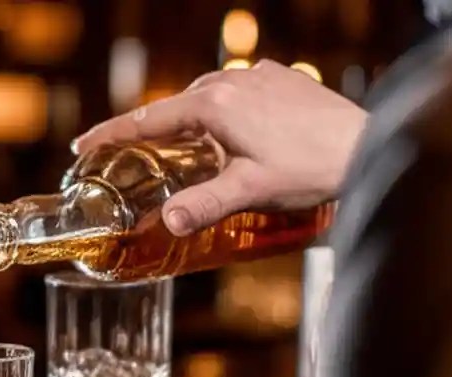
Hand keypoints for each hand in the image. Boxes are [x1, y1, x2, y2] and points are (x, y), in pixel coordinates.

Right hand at [72, 60, 366, 235]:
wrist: (368, 144)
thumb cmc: (311, 167)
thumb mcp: (250, 191)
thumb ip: (204, 205)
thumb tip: (168, 223)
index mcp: (214, 104)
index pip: (147, 119)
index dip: (111, 134)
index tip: (83, 146)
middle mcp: (231, 81)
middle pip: (173, 108)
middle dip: (146, 131)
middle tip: (124, 156)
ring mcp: (258, 76)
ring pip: (205, 100)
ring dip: (185, 123)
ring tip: (174, 150)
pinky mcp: (281, 80)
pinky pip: (235, 94)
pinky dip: (219, 113)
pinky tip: (227, 136)